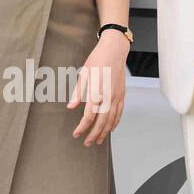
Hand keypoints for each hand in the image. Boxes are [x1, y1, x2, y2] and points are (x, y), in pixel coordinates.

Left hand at [68, 31, 129, 145]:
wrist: (114, 51)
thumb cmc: (97, 60)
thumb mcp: (83, 74)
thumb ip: (78, 93)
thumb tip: (71, 107)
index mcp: (97, 92)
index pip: (89, 116)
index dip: (82, 127)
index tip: (76, 134)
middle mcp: (109, 97)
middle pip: (101, 121)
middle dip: (94, 134)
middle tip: (87, 143)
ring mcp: (117, 97)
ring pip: (112, 119)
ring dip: (104, 132)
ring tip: (98, 140)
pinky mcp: (122, 95)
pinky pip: (119, 113)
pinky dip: (115, 123)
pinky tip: (110, 128)